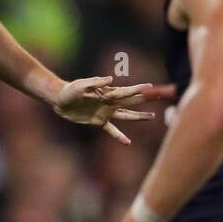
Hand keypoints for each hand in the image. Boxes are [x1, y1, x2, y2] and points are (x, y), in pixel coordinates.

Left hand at [53, 76, 176, 144]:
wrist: (61, 99)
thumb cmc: (70, 89)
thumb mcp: (81, 85)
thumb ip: (95, 82)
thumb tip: (110, 79)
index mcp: (108, 92)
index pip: (126, 91)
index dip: (138, 89)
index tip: (151, 88)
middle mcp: (110, 102)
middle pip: (131, 102)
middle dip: (145, 99)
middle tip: (161, 97)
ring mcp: (106, 112)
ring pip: (126, 115)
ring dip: (139, 116)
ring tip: (152, 117)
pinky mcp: (99, 122)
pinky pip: (112, 130)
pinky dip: (119, 136)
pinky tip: (128, 142)